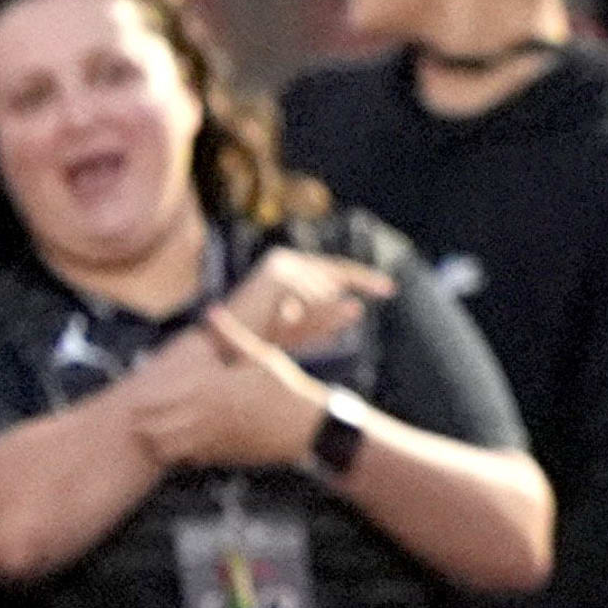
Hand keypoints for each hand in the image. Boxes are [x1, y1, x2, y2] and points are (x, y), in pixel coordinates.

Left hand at [123, 309, 326, 470]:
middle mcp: (207, 414)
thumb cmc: (284, 387)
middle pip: (155, 425)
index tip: (137, 393)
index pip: (160, 396)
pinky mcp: (223, 455)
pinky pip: (188, 459)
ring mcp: (213, 438)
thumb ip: (231, 335)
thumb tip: (213, 310)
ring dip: (159, 439)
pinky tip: (184, 443)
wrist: (307, 425)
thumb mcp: (260, 355)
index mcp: (210, 387)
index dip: (144, 397)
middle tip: (140, 415)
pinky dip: (180, 453)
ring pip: (167, 447)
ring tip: (157, 431)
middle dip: (145, 420)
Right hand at [216, 245, 393, 355]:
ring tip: (280, 325)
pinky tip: (279, 318)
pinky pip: (310, 298)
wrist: (217, 347)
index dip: (365, 279)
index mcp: (291, 267)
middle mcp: (286, 260)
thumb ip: (324, 319)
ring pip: (324, 294)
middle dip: (325, 312)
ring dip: (309, 317)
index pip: (338, 270)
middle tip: (296, 326)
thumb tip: (356, 308)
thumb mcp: (297, 331)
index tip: (391, 289)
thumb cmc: (254, 341)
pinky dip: (300, 314)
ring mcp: (280, 265)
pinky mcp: (276, 274)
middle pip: (334, 285)